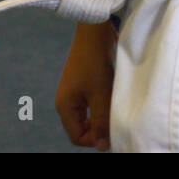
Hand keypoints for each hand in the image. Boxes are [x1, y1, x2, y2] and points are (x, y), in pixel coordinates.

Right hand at [55, 21, 115, 150]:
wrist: (94, 31)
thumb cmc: (96, 63)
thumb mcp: (100, 95)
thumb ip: (100, 122)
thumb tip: (102, 147)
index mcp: (64, 106)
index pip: (76, 137)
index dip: (94, 140)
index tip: (111, 132)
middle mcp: (65, 101)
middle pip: (80, 128)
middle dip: (97, 129)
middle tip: (114, 121)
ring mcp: (73, 91)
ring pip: (87, 115)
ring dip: (101, 116)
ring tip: (114, 108)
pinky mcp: (82, 83)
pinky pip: (90, 103)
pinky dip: (101, 105)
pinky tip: (112, 97)